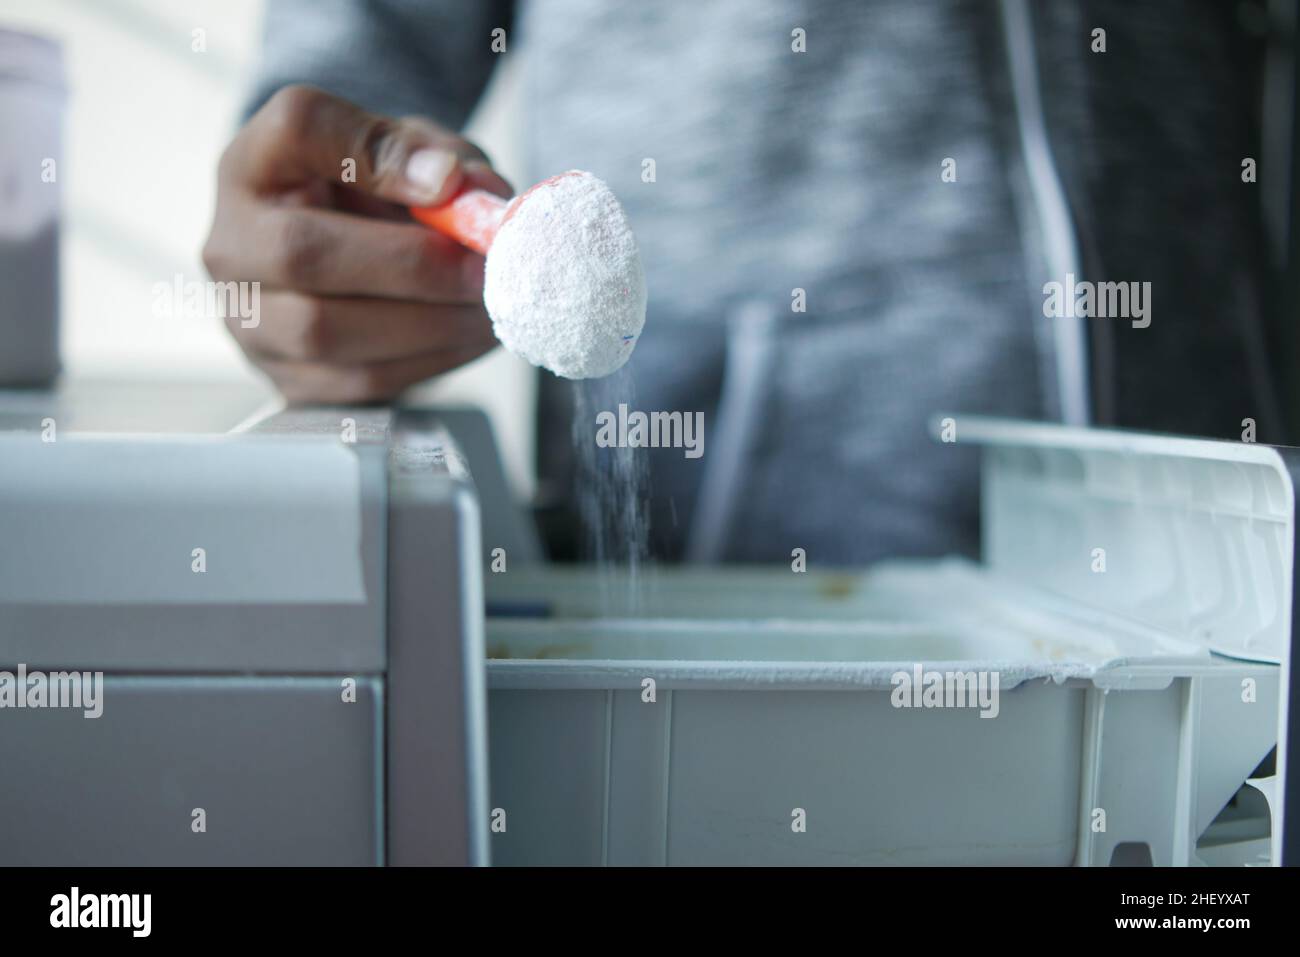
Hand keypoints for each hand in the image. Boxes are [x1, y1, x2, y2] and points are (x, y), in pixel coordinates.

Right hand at [203, 84, 511, 402]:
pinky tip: (469, 338)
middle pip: (299, 252)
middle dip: (412, 266)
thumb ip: (444, 160)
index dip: (373, 154)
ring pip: (324, 331)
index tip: (449, 179)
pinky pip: (356, 379)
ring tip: (489, 309)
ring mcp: (245, 318)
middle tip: (485, 271)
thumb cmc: (384, 203)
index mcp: (258, 160)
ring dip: (429, 325)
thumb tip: (473, 194)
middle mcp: (233, 240)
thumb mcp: (414, 158)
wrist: (354, 267)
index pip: (297, 129)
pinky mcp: (282, 379)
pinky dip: (429, 361)